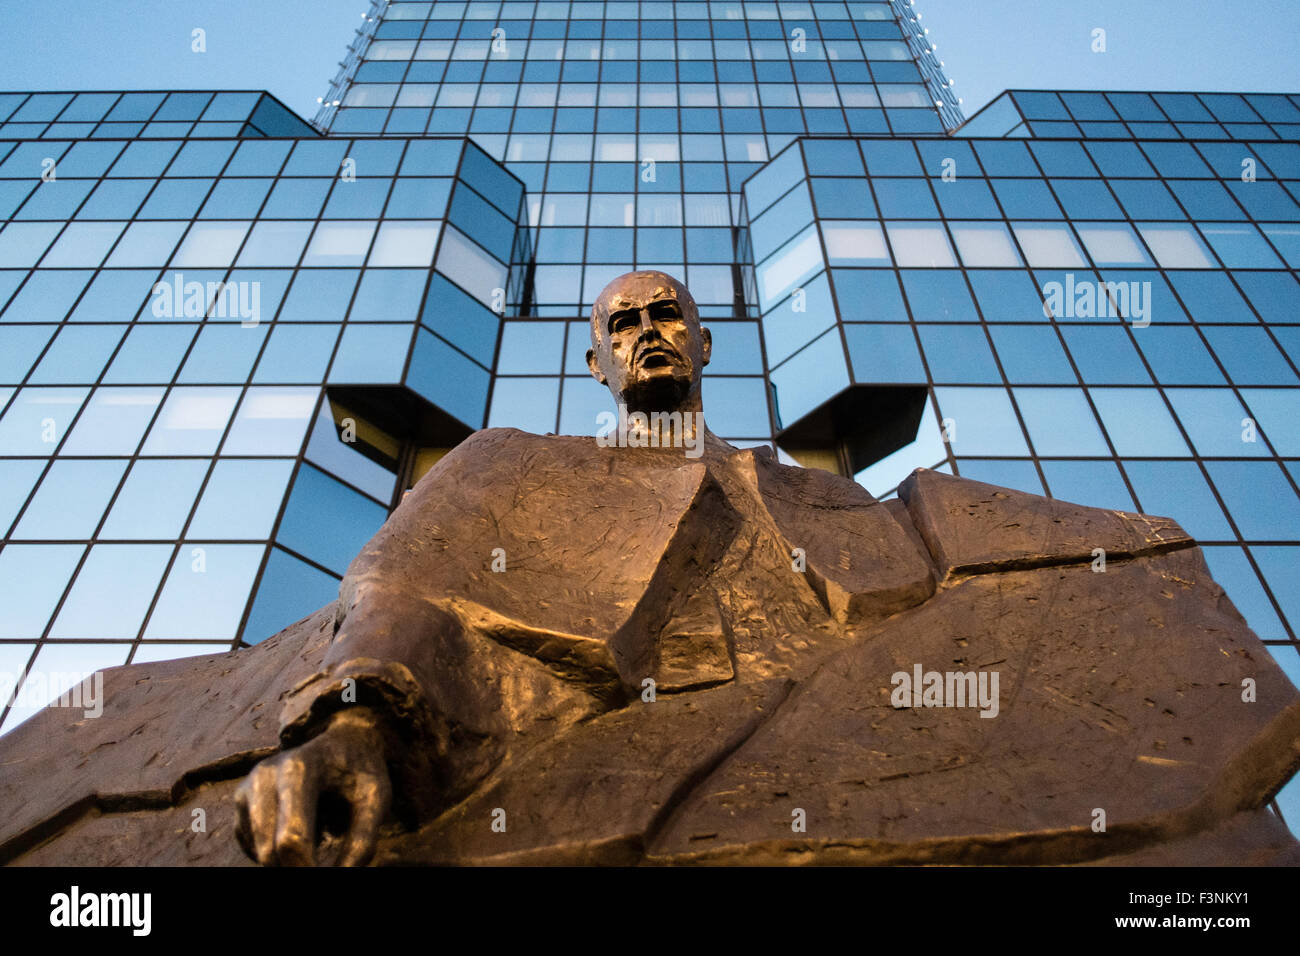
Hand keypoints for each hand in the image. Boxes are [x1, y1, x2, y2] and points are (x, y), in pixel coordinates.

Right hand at [235, 707, 391, 865]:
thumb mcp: (375, 799)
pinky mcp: (240, 801)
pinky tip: (302, 827)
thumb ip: (362, 841)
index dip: (306, 869)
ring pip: (259, 853)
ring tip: (321, 831)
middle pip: (269, 852)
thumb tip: (341, 876)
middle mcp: (264, 775)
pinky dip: (276, 851)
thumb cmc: (360, 771)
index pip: (291, 839)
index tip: (325, 874)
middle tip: (323, 864)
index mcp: (299, 769)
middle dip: (296, 869)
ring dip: (288, 860)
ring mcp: (247, 787)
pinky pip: (252, 847)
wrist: (340, 742)